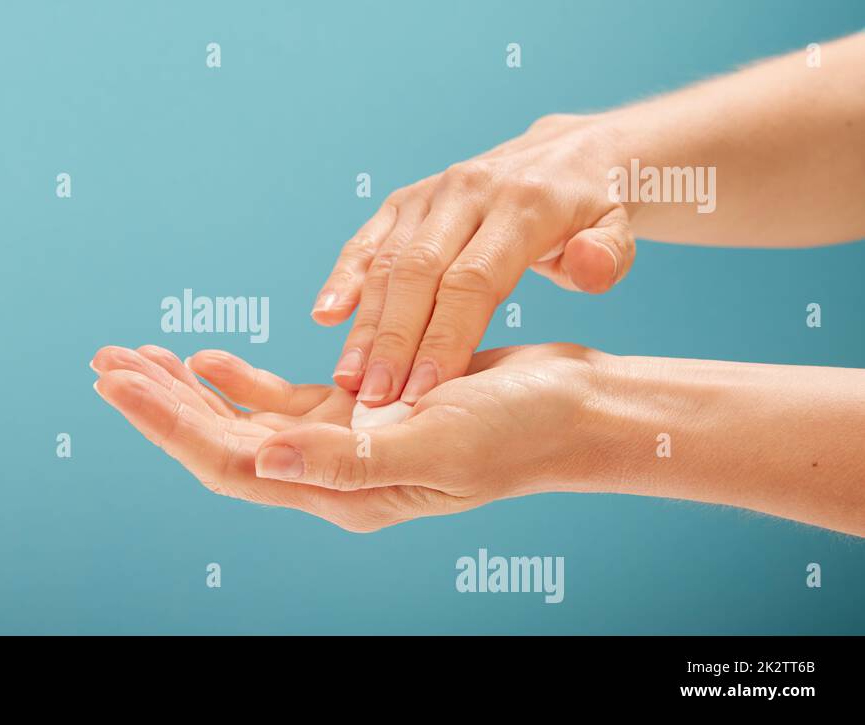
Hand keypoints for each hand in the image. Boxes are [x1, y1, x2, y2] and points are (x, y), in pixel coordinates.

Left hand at [91, 343, 602, 531]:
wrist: (569, 411)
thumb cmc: (518, 430)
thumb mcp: (436, 444)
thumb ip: (348, 458)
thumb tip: (260, 454)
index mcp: (338, 492)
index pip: (228, 462)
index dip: (170, 424)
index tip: (118, 383)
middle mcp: (327, 476)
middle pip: (221, 442)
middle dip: (159, 404)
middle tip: (103, 365)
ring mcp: (338, 446)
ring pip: (242, 421)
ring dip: (187, 390)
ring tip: (134, 359)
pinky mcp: (356, 414)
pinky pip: (281, 401)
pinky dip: (240, 379)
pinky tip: (206, 357)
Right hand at [313, 113, 634, 407]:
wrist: (567, 153)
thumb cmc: (591, 213)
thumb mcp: (620, 232)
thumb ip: (608, 257)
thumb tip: (584, 268)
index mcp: (524, 206)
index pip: (473, 281)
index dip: (444, 339)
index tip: (423, 393)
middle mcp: (469, 192)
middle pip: (418, 273)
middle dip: (393, 340)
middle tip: (374, 398)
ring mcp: (432, 192)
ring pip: (386, 261)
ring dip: (363, 323)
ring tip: (348, 379)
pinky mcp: (406, 198)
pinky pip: (367, 239)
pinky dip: (342, 277)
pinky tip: (325, 317)